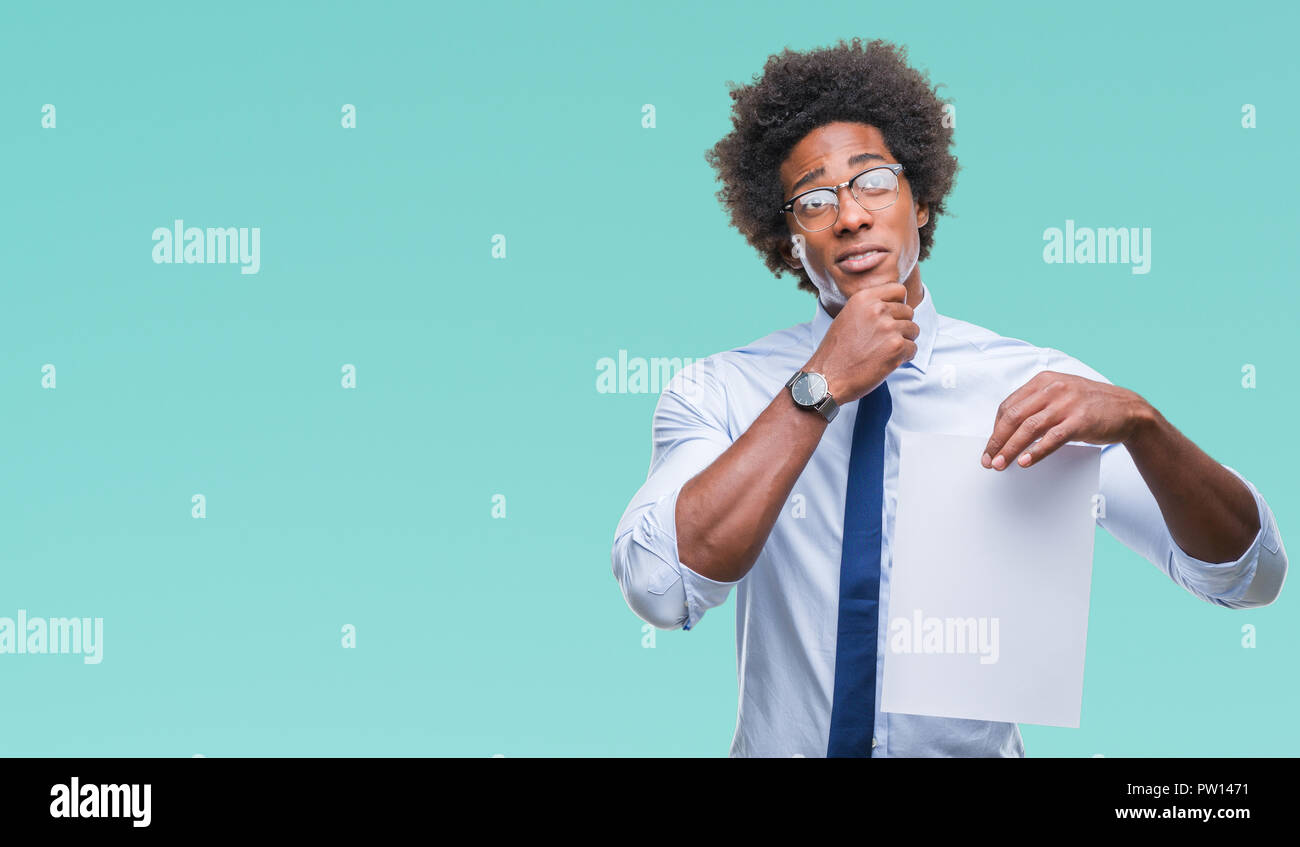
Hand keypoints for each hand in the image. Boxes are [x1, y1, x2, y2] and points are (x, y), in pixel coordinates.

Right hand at [802, 283, 918, 404]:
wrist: (827, 377)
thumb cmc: (836, 351)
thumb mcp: (847, 317)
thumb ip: (870, 308)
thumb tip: (895, 306)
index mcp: (864, 298)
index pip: (899, 289)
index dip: (899, 304)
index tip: (891, 317)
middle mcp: (877, 309)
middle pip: (908, 311)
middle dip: (901, 326)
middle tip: (884, 341)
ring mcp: (888, 328)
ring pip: (914, 330)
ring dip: (904, 342)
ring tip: (884, 352)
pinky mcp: (896, 347)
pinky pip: (913, 348)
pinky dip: (904, 357)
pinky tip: (887, 362)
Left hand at [981, 371, 1153, 469]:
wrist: (1129, 410)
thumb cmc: (1091, 405)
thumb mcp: (1061, 395)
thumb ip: (1037, 405)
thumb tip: (1007, 430)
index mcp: (1044, 380)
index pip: (1009, 406)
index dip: (995, 429)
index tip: (990, 446)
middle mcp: (1054, 388)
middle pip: (1014, 417)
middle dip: (997, 440)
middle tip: (989, 459)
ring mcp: (1067, 403)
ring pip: (1029, 428)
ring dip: (1011, 449)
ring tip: (1001, 464)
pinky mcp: (1080, 420)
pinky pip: (1052, 438)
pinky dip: (1036, 452)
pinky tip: (1025, 462)